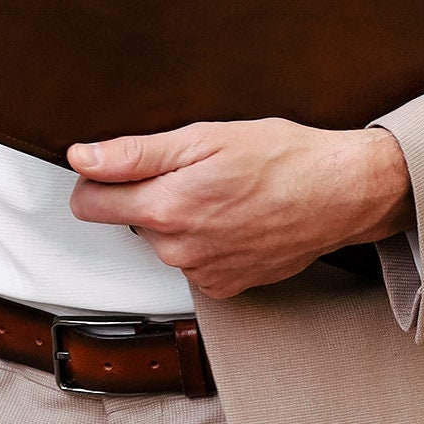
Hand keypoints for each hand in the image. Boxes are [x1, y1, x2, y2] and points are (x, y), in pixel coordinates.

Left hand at [67, 120, 411, 299]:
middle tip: (192, 170)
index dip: (98, 177)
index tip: (119, 164)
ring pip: (163, 240)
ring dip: (179, 218)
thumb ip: (134, 153)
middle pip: (128, 220)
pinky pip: (194, 260)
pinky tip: (235, 218)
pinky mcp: (226, 286)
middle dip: (146, 195)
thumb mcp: (204, 137)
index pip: (89, 203)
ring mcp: (203, 273)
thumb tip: (82, 157)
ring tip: (222, 192)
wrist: (341, 194)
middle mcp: (179, 250)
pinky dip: (206, 240)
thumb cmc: (281, 157)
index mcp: (167, 208)